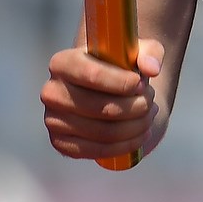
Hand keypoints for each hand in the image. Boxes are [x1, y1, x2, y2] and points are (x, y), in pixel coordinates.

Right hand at [41, 37, 164, 162]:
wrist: (103, 90)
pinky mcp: (61, 143)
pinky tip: (142, 133)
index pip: (91, 75)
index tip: (142, 84)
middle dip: (135, 106)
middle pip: (101, 107)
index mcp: (62, 63)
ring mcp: (53, 120)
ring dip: (136, 126)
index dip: (121, 82)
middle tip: (150, 100)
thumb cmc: (119, 66)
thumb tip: (151, 68)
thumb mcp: (137, 50)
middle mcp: (52, 92)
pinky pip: (98, 150)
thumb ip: (149, 52)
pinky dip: (126, 145)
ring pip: (104, 132)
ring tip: (150, 114)